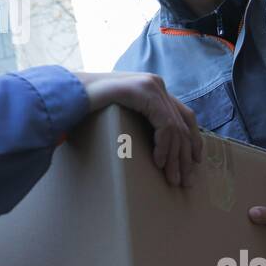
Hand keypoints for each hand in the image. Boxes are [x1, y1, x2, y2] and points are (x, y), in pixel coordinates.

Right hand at [72, 71, 202, 186]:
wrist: (70, 93)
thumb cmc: (90, 109)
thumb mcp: (122, 116)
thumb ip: (140, 121)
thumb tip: (156, 149)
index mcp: (154, 88)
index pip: (185, 114)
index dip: (194, 139)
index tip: (194, 162)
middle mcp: (156, 84)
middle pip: (183, 124)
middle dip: (185, 156)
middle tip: (186, 181)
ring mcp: (151, 86)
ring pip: (175, 128)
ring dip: (175, 157)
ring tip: (172, 178)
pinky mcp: (144, 92)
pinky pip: (164, 124)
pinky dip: (164, 146)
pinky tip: (159, 162)